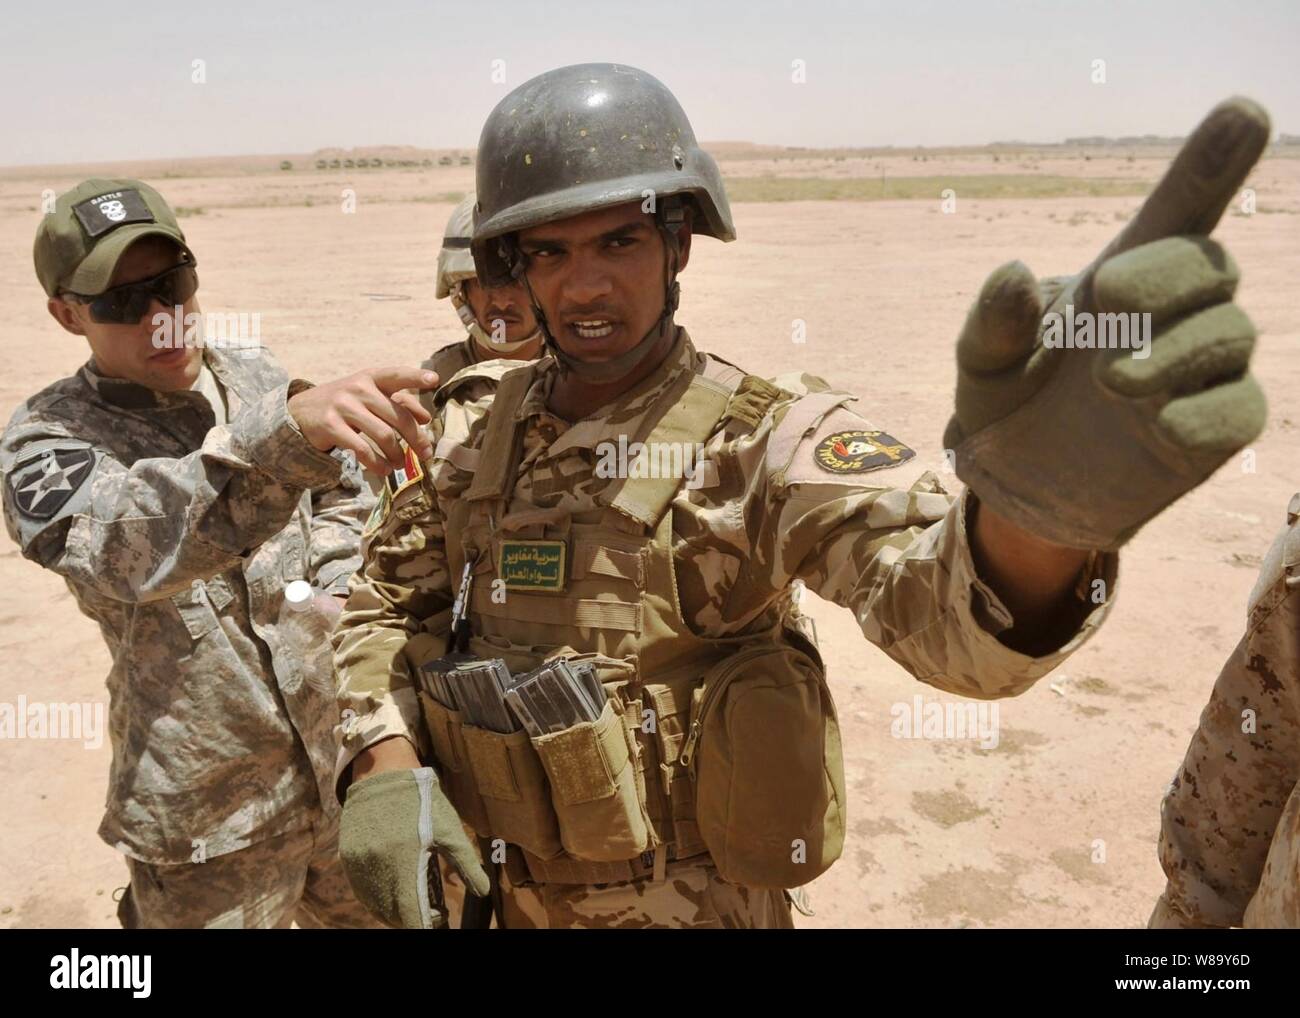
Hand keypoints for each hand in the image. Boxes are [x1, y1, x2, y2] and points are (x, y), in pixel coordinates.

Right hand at [289, 366, 437, 474]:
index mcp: (371, 377)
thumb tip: (426, 419)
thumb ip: (398, 403)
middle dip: (416, 439)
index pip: (396, 375)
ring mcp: (344, 406)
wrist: (301, 411)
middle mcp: (358, 388)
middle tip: (425, 454)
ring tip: (400, 464)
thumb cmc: (347, 403)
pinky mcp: (331, 426)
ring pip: (384, 436)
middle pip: (398, 417)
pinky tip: (384, 470)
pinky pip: (363, 450)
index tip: (434, 379)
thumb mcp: (369, 396)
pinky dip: (378, 464)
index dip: (415, 377)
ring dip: (397, 455)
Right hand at [338, 767, 489, 928]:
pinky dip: (377, 900)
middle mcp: (378, 866)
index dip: (424, 925)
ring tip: (415, 907)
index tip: (438, 922)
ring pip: (375, 906)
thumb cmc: (424, 801)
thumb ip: (466, 863)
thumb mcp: (449, 829)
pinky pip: (362, 891)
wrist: (384, 773)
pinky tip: (394, 895)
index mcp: (405, 860)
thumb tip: (483, 892)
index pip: (411, 913)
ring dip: (395, 913)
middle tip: (433, 914)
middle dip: (412, 919)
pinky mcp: (348, 858)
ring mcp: (359, 864)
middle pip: (393, 914)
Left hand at [944, 97, 1269, 549]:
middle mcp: (1174, 313)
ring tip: (1109, 382)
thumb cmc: (1003, 406)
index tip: (1244, 110)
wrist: (1016, 490)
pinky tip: (1157, 426)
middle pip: (1212, 263)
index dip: (1214, 161)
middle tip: (1106, 304)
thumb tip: (1014, 271)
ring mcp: (1202, 370)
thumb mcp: (980, 364)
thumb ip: (992, 321)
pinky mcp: (1215, 427)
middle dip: (1167, 276)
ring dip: (1176, 351)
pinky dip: (1205, 415)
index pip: (1181, 208)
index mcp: (1121, 278)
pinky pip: (1241, 411)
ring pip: (1231, 334)